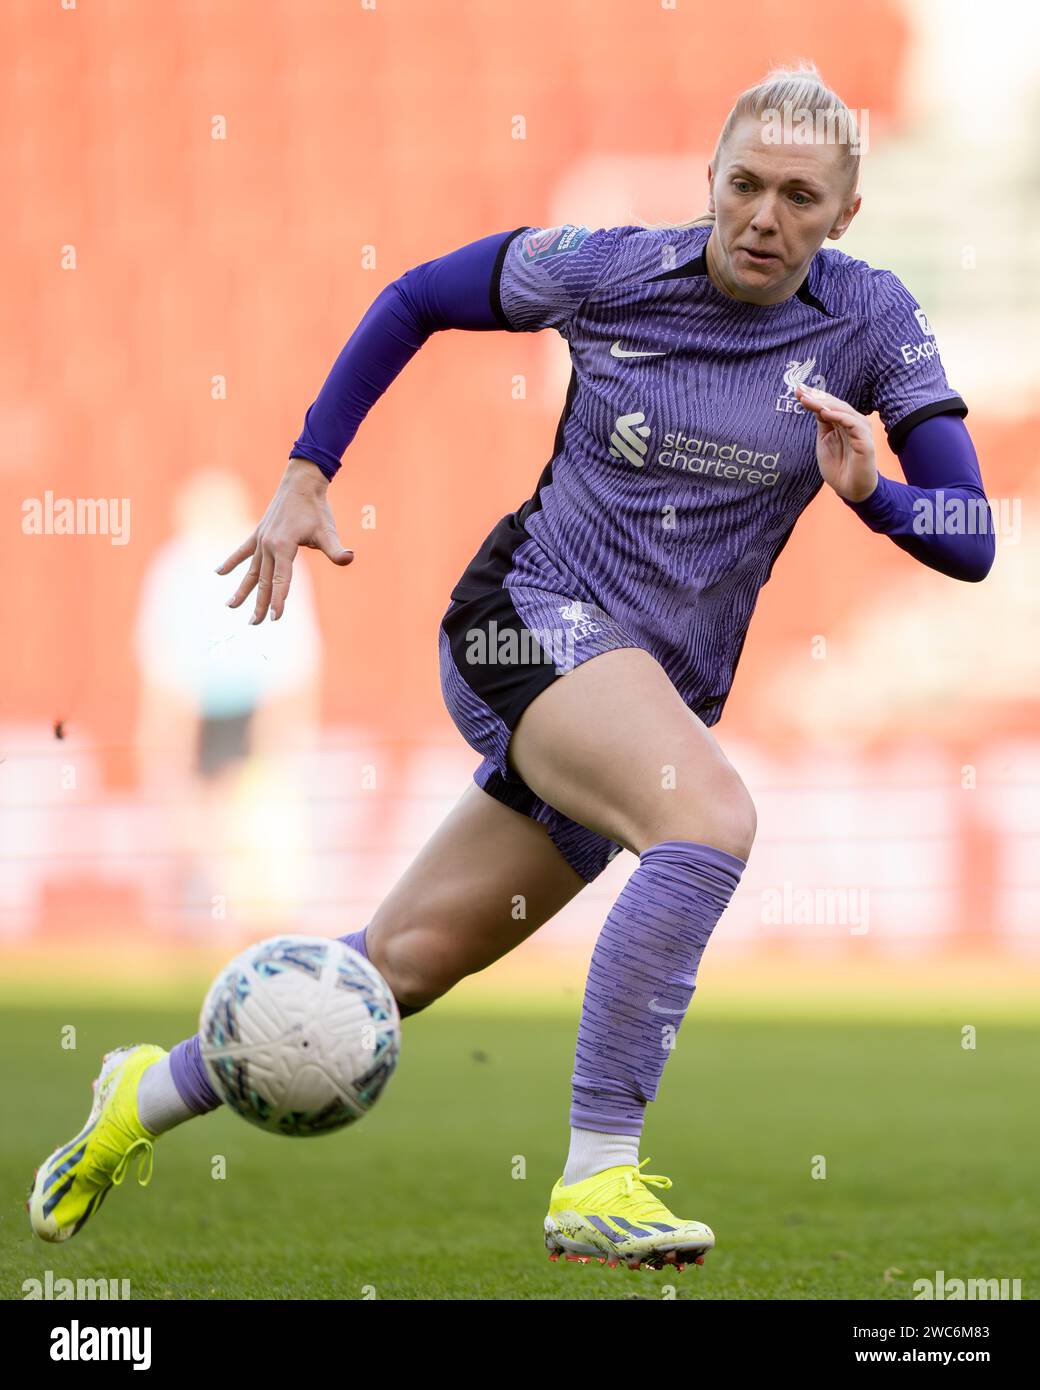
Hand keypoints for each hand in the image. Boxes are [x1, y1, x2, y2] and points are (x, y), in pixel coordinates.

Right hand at [218, 457, 353, 622]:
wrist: (301, 483)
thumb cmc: (316, 509)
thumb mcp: (327, 531)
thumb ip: (336, 549)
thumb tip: (350, 558)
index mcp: (284, 546)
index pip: (281, 580)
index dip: (279, 600)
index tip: (276, 618)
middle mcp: (268, 545)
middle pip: (264, 581)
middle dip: (260, 604)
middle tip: (255, 623)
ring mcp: (260, 539)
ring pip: (251, 570)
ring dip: (242, 590)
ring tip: (230, 606)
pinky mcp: (258, 534)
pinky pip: (242, 551)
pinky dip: (231, 562)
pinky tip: (218, 573)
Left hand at [795, 382, 877, 502]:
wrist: (850, 489)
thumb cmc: (838, 467)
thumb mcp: (825, 441)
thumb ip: (823, 423)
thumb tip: (815, 404)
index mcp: (843, 422)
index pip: (829, 404)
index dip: (814, 396)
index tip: (797, 390)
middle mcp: (853, 423)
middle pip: (835, 404)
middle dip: (817, 396)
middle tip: (800, 391)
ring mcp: (860, 430)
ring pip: (843, 411)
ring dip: (825, 403)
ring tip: (808, 400)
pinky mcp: (865, 441)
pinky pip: (853, 424)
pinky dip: (839, 416)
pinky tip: (825, 412)